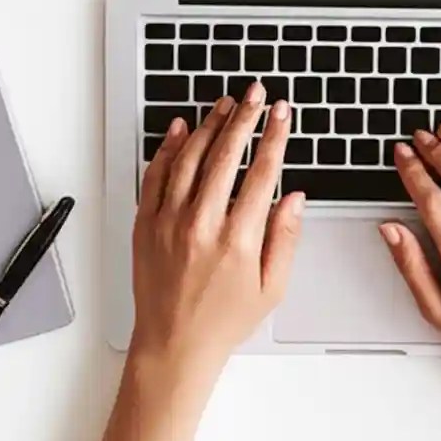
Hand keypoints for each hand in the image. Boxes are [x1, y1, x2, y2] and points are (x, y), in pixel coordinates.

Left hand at [130, 82, 304, 376]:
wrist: (173, 346)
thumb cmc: (223, 321)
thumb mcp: (272, 288)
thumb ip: (285, 239)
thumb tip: (294, 199)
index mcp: (238, 240)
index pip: (262, 173)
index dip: (274, 137)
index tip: (281, 113)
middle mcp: (201, 225)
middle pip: (225, 156)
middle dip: (244, 118)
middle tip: (255, 94)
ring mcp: (168, 222)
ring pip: (189, 158)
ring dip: (209, 125)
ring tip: (225, 104)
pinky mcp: (145, 224)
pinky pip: (155, 175)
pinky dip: (167, 148)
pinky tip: (180, 129)